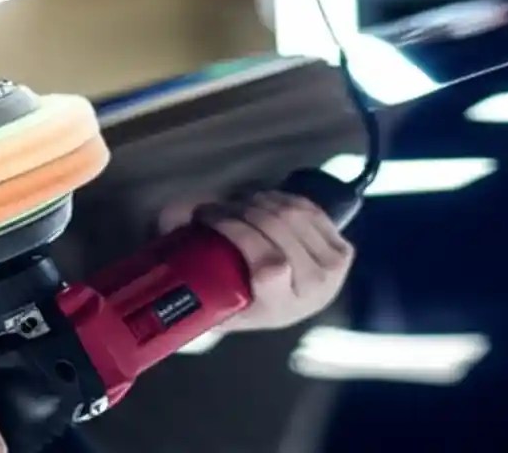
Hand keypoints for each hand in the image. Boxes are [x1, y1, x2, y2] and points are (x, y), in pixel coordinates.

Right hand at [159, 191, 355, 331]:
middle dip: (238, 210)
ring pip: (291, 214)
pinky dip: (281, 199)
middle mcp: (314, 288)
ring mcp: (333, 267)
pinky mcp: (343, 250)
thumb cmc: (251, 303)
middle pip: (276, 231)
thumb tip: (164, 222)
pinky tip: (264, 203)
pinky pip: (308, 209)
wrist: (298, 305)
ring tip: (236, 205)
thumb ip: (192, 270)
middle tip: (213, 209)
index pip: (269, 265)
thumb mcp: (219, 302)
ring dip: (258, 201)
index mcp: (281, 307)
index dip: (238, 233)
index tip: (208, 219)